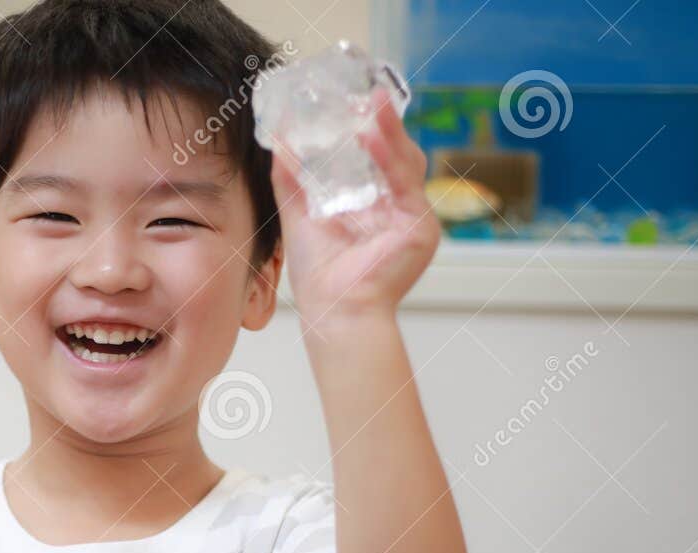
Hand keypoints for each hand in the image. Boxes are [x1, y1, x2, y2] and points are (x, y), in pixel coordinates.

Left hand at [268, 87, 437, 331]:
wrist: (334, 314)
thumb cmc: (321, 278)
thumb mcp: (300, 217)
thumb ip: (291, 180)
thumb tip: (278, 142)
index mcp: (374, 205)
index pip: (375, 157)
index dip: (365, 127)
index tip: (349, 100)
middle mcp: (396, 208)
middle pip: (395, 153)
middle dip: (381, 121)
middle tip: (364, 92)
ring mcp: (411, 217)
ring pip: (405, 161)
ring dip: (388, 129)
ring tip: (371, 102)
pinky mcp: (419, 228)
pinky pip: (405, 183)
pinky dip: (388, 158)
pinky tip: (371, 136)